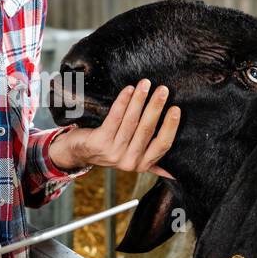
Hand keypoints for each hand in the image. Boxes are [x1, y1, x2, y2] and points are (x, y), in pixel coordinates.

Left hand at [49, 78, 179, 177]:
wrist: (80, 152)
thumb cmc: (111, 148)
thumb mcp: (132, 159)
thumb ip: (152, 162)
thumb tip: (175, 173)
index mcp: (142, 164)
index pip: (162, 145)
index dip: (170, 127)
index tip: (176, 109)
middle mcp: (129, 162)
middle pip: (147, 130)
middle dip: (156, 107)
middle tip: (163, 90)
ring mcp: (113, 153)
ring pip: (131, 122)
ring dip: (140, 100)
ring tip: (146, 84)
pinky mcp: (100, 142)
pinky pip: (114, 117)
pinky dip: (122, 101)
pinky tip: (129, 89)